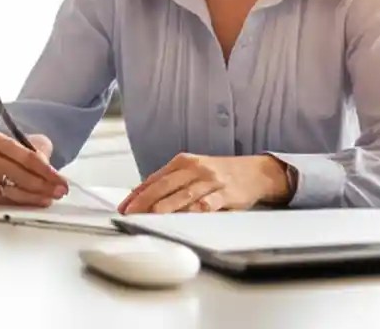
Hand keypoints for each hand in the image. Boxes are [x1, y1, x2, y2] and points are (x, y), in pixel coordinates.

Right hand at [0, 131, 68, 206]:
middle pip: (20, 176)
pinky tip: (37, 200)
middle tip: (60, 190)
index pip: (27, 157)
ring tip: (51, 196)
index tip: (61, 179)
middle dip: (44, 185)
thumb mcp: (26, 142)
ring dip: (37, 197)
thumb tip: (52, 175)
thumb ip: (40, 153)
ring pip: (15, 192)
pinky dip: (25, 203)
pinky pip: (8, 203)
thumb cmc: (9, 152)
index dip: (47, 171)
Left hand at [118, 153, 292, 214]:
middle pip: (165, 185)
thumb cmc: (219, 174)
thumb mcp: (193, 171)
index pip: (154, 178)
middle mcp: (195, 168)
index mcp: (183, 162)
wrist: (255, 172)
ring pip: (184, 194)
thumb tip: (143, 197)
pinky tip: (184, 217)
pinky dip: (194, 210)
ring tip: (151, 215)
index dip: (137, 193)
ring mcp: (211, 180)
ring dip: (166, 206)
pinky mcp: (226, 193)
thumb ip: (171, 182)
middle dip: (145, 200)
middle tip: (131, 213)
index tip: (124, 206)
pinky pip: (208, 203)